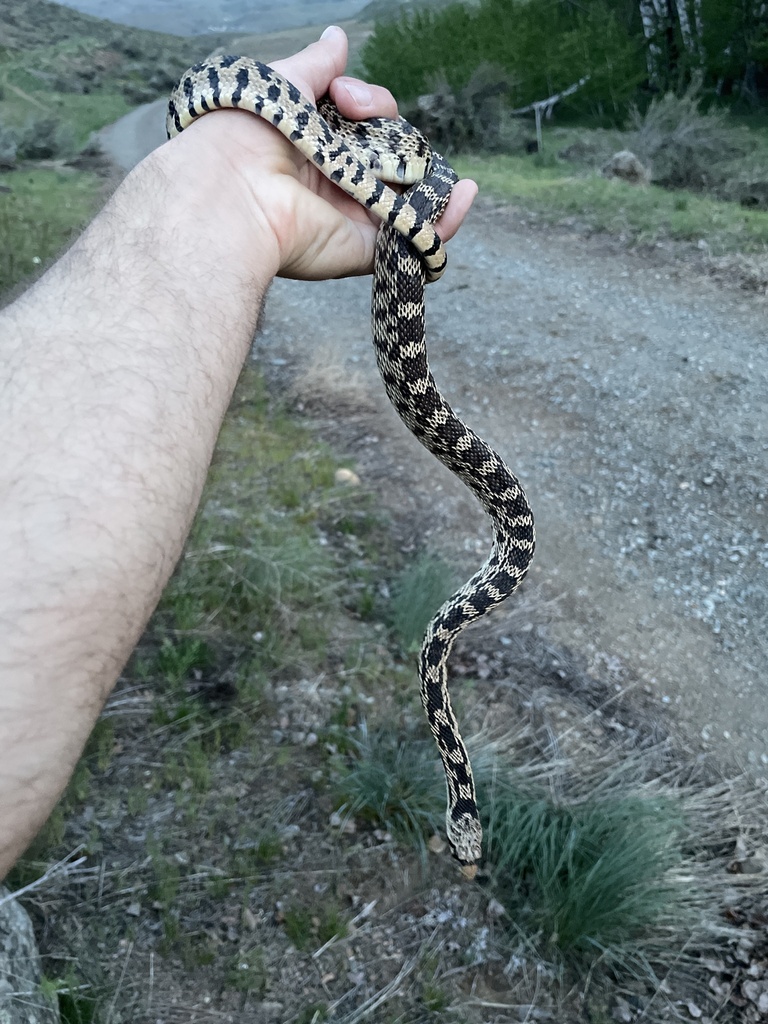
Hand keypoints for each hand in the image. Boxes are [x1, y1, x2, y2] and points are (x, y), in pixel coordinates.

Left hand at [164, 26, 477, 280]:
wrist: (230, 191)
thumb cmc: (242, 135)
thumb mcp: (285, 84)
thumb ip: (318, 66)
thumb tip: (338, 38)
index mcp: (319, 144)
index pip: (370, 123)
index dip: (371, 103)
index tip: (346, 96)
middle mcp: (338, 182)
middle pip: (395, 155)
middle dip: (394, 130)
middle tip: (361, 117)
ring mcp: (354, 216)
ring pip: (411, 194)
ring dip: (431, 174)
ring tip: (428, 158)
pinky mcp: (365, 247)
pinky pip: (415, 237)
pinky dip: (448, 221)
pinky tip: (466, 195)